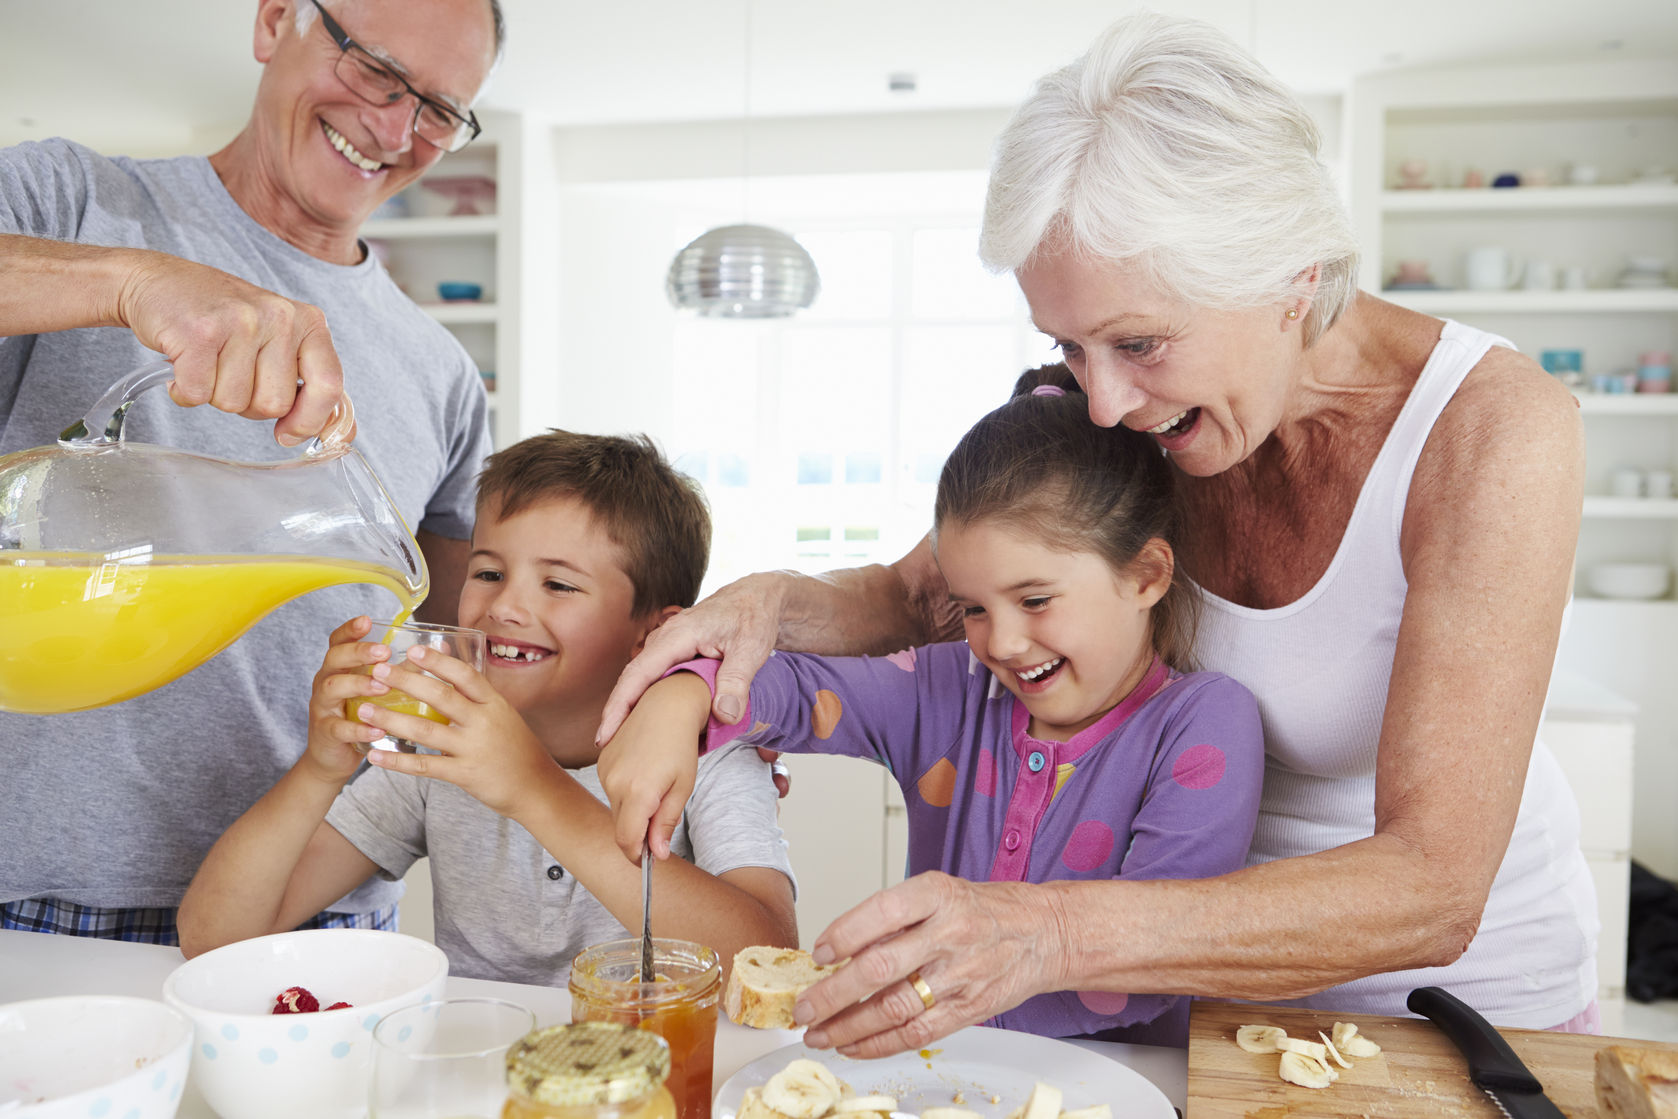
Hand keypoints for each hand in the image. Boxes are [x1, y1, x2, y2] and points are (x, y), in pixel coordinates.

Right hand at [116, 250, 343, 445]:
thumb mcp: (279, 340)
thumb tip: (343, 434)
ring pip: (234, 404)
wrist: (158, 281)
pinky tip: (183, 364)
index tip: (288, 434)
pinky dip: (184, 392)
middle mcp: (280, 316)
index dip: (310, 421)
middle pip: (275, 405)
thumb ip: (312, 384)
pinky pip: (197, 395)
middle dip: (248, 403)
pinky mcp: (198, 332)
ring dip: (214, 394)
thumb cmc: (223, 319)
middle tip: (230, 370)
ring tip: (207, 360)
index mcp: (308, 321)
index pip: (329, 386)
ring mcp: (240, 322)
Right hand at [303, 616, 393, 782]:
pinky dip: (358, 728)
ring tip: (382, 687)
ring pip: (332, 689)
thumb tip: (442, 651)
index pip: (339, 641)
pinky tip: (377, 729)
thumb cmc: (361, 714)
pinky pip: (338, 728)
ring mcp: (323, 707)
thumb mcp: (380, 689)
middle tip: (384, 652)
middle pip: (334, 659)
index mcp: (341, 667)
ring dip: (358, 685)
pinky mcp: (326, 733)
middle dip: (358, 652)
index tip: (368, 620)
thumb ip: (405, 670)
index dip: (350, 629)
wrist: (334, 756)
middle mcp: (327, 682)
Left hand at [355, 645, 555, 817]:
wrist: (536, 787)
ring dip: (391, 719)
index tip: (411, 650)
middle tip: (377, 671)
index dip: (438, 662)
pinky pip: (425, 766)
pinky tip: (375, 755)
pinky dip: (397, 761)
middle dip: (406, 682)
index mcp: (494, 704)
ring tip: (363, 710)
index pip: (465, 675)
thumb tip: (448, 656)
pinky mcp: (464, 775)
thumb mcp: (502, 714)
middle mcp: (484, 723)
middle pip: (441, 697)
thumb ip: (475, 692)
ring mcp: (473, 749)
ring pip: (426, 731)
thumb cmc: (516, 747)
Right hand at [595, 572, 790, 745]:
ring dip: (630, 704)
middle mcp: (666, 637)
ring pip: (642, 677)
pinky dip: (648, 696)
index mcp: (678, 635)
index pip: (639, 673)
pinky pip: (655, 675)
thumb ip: (736, 682)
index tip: (606, 732)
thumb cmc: (754, 617)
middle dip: (616, 710)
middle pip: (632, 677)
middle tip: (607, 744)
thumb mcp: (750, 649)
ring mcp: (669, 643)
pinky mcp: (677, 650)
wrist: (760, 597)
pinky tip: (648, 716)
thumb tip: (724, 716)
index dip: (620, 704)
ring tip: (623, 737)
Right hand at [597, 674, 709, 861]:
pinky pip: (612, 789)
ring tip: (658, 787)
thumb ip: (665, 823)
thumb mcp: (682, 787)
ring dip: (633, 811)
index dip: (637, 857)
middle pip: (620, 827)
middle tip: (661, 827)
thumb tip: (657, 854)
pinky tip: (644, 773)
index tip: (649, 862)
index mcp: (639, 792)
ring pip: (616, 808)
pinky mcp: (602, 760)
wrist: (666, 704)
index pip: (627, 840)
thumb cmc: (681, 745)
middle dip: (638, 834)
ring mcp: (605, 770)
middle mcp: (615, 782)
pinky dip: (626, 792)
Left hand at [794, 872, 1069, 1057]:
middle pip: (880, 967)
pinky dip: (879, 1044)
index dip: (844, 934)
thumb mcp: (938, 892)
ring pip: (893, 1008)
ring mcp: (960, 974)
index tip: (818, 955)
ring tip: (818, 1033)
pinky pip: (916, 1033)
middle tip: (803, 1008)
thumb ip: (892, 919)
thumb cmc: (982, 910)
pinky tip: (853, 1045)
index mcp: (937, 894)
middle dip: (833, 993)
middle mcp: (949, 933)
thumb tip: (837, 952)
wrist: (1042, 932)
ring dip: (848, 1026)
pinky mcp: (969, 1009)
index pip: (882, 912)